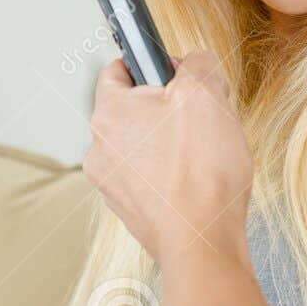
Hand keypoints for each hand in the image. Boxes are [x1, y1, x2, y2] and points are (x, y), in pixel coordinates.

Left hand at [84, 52, 253, 263]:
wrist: (200, 242)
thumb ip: (197, 64)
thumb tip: (194, 62)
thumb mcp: (206, 94)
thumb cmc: (199, 172)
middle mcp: (100, 149)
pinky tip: (197, 183)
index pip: (118, 69)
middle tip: (201, 118)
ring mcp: (113, 184)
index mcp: (108, 113)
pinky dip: (172, 175)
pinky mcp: (131, 210)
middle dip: (168, 109)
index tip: (178, 74)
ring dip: (171, 144)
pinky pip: (150, 178)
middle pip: (134, 110)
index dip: (153, 65)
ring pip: (144, 146)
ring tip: (202, 156)